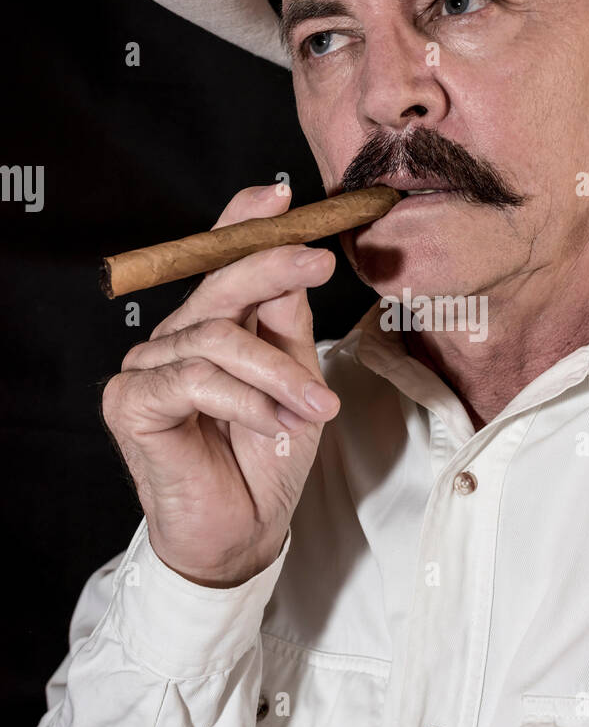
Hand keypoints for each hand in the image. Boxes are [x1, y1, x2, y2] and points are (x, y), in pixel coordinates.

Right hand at [101, 183, 339, 585]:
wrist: (243, 531)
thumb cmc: (265, 458)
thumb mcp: (294, 380)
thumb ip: (286, 323)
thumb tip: (295, 259)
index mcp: (210, 326)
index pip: (219, 262)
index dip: (243, 224)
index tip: (278, 195)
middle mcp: (172, 338)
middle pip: (218, 285)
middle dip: (272, 269)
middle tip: (321, 265)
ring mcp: (146, 368)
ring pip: (216, 339)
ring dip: (277, 374)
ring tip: (315, 409)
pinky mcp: (130, 402)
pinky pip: (196, 380)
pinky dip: (245, 400)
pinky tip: (272, 423)